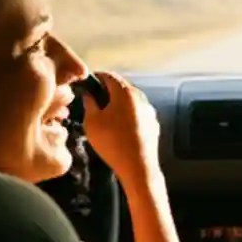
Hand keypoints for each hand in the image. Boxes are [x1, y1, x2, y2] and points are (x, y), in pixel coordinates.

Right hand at [82, 71, 161, 188]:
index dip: (96, 77)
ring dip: (119, 102)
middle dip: (108, 90)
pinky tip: (121, 126)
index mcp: (124, 92)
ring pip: (131, 100)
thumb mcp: (92, 121)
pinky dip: (129, 114)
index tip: (87, 83)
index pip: (109, 76)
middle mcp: (140, 96)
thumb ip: (89, 103)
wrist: (138, 166)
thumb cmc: (111, 141)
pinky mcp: (154, 123)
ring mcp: (149, 110)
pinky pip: (138, 112)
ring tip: (107, 113)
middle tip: (95, 98)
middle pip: (122, 86)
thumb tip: (88, 94)